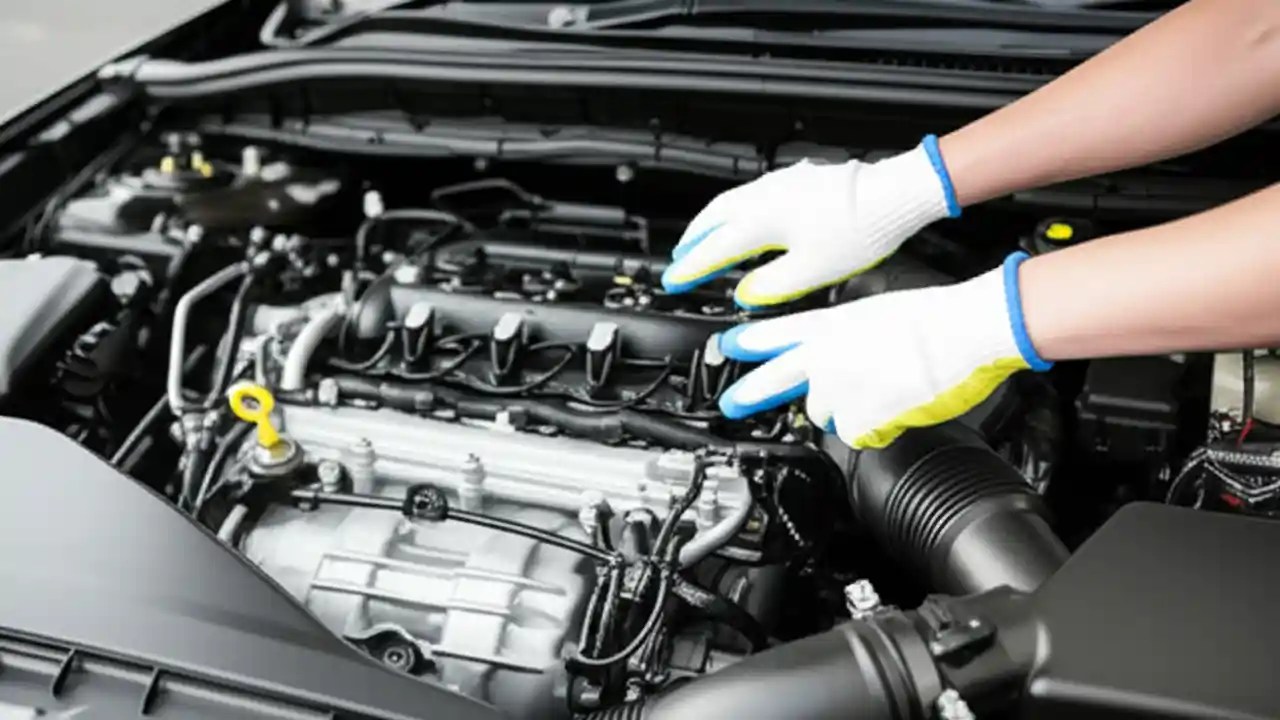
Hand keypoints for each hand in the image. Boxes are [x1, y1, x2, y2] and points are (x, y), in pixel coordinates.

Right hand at [661, 136, 958, 308]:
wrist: (893, 194)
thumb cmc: (858, 230)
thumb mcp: (812, 271)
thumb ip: (772, 285)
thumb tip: (748, 293)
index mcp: (761, 220)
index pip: (714, 249)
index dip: (691, 268)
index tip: (674, 280)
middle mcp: (764, 197)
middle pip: (713, 219)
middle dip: (692, 240)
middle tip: (679, 259)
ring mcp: (779, 184)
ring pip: (729, 202)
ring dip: (710, 222)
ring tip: (702, 237)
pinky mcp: (796, 180)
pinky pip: (749, 194)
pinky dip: (733, 210)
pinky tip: (743, 216)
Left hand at [715, 254, 1051, 448]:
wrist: (964, 330)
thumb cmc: (935, 318)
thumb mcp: (878, 314)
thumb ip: (850, 338)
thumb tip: (847, 357)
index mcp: (830, 324)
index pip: (775, 333)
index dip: (747, 342)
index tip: (727, 347)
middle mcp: (825, 356)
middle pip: (773, 380)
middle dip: (748, 394)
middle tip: (731, 404)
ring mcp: (838, 389)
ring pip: (824, 414)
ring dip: (845, 412)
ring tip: (878, 394)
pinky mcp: (858, 419)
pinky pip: (859, 435)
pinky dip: (877, 429)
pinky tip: (896, 410)